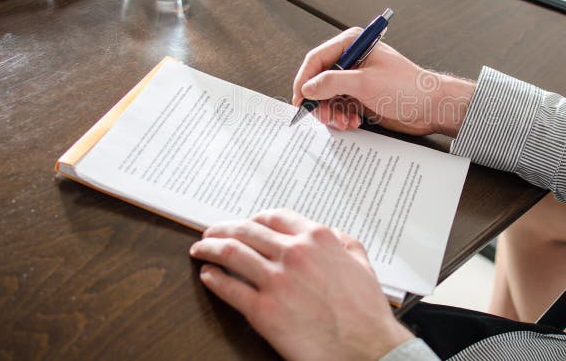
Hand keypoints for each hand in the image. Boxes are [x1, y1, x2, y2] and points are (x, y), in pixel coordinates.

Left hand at [190, 209, 412, 360]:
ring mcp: (276, 280)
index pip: (274, 217)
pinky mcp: (264, 310)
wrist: (365, 347)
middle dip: (223, 229)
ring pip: (231, 253)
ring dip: (210, 248)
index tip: (247, 223)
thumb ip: (345, 243)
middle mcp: (294, 253)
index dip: (255, 218)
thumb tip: (334, 234)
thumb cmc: (365, 312)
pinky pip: (229, 288)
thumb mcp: (362, 264)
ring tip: (200, 249)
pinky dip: (213, 278)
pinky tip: (208, 275)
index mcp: (317, 238)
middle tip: (212, 232)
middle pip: (246, 230)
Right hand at [292, 28, 475, 136]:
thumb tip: (308, 87)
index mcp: (353, 44)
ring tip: (343, 122)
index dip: (305, 80)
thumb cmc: (407, 87)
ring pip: (328, 97)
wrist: (432, 107)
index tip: (300, 100)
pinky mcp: (361, 96)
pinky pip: (340, 107)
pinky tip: (352, 123)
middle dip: (320, 101)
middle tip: (324, 116)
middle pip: (319, 80)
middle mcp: (352, 60)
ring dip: (332, 112)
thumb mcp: (365, 83)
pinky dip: (342, 117)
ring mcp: (356, 79)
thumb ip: (332, 82)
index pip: (316, 59)